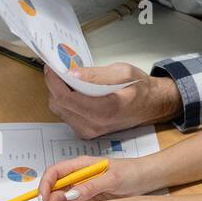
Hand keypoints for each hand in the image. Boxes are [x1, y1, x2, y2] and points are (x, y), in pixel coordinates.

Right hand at [36, 155, 150, 200]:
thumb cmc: (131, 173)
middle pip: (54, 188)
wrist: (146, 179)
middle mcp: (78, 176)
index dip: (45, 185)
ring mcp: (82, 189)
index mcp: (80, 165)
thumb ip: (92, 186)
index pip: (54, 173)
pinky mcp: (87, 200)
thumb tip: (72, 194)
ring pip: (61, 200)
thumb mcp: (112, 179)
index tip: (43, 199)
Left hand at [44, 64, 180, 139]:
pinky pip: (67, 116)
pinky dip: (65, 102)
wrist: (151, 106)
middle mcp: (94, 125)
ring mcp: (89, 132)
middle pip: (58, 105)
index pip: (66, 98)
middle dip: (54, 86)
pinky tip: (73, 91)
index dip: (53, 81)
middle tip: (58, 70)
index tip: (50, 67)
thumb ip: (96, 74)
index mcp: (104, 109)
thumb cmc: (139, 88)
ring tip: (66, 79)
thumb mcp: (122, 72)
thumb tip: (72, 73)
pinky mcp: (86, 133)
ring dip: (59, 94)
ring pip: (60, 111)